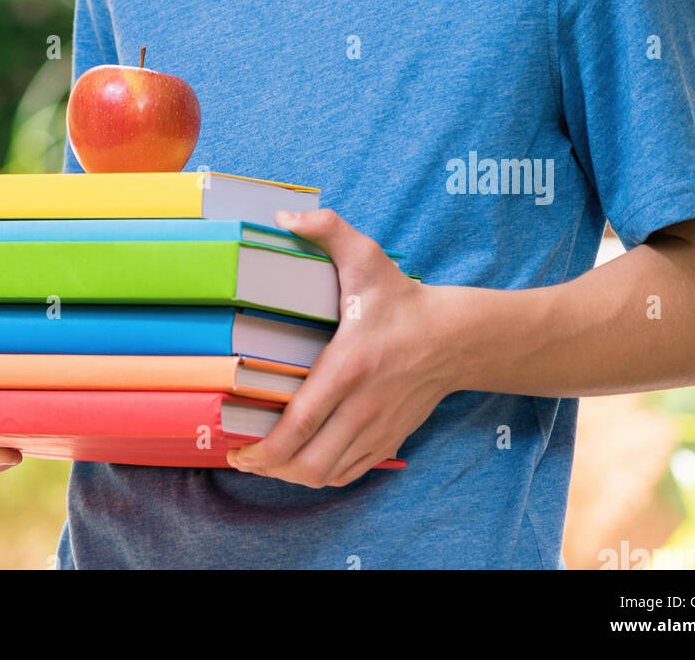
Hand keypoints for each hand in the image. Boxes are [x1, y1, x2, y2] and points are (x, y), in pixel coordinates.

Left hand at [226, 208, 461, 487]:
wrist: (456, 337)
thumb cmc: (403, 299)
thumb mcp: (367, 256)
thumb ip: (327, 229)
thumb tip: (285, 217)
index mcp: (349, 366)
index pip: (301, 423)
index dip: (265, 448)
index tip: (237, 449)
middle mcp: (362, 406)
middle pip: (309, 464)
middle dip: (270, 470)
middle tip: (244, 458)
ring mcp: (378, 428)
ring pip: (327, 475)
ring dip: (292, 476)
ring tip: (266, 463)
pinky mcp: (389, 439)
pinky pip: (349, 473)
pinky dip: (321, 475)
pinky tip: (302, 461)